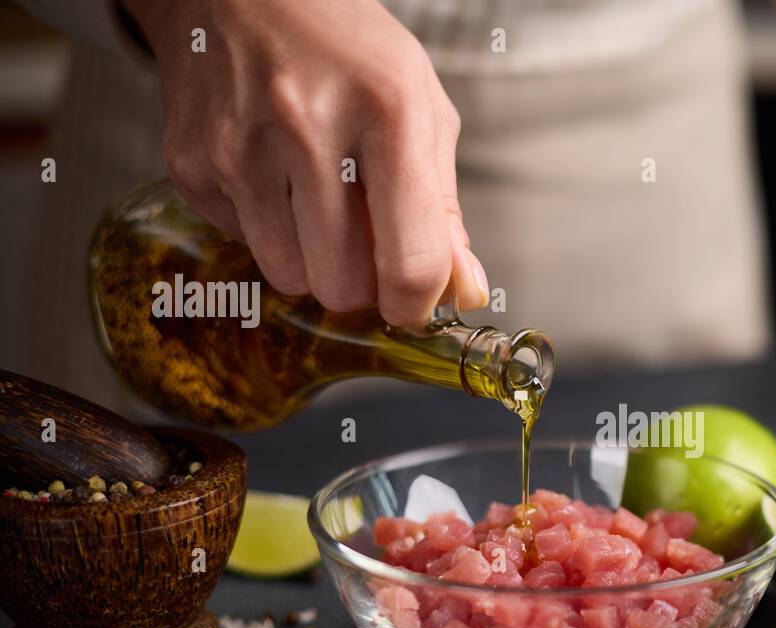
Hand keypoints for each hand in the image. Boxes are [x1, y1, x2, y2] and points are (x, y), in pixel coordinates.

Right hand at [123, 0, 487, 327]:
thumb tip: (464, 293)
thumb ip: (445, 210)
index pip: (409, 261)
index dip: (417, 304)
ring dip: (312, 260)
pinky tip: (273, 174)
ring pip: (290, 278)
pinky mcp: (190, 164)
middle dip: (361, 282)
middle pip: (343, 286)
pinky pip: (245, 246)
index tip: (414, 304)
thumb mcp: (420, 109)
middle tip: (363, 238)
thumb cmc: (348, 53)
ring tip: (317, 200)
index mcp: (387, 112)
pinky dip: (267, 228)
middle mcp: (307, 128)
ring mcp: (239, 148)